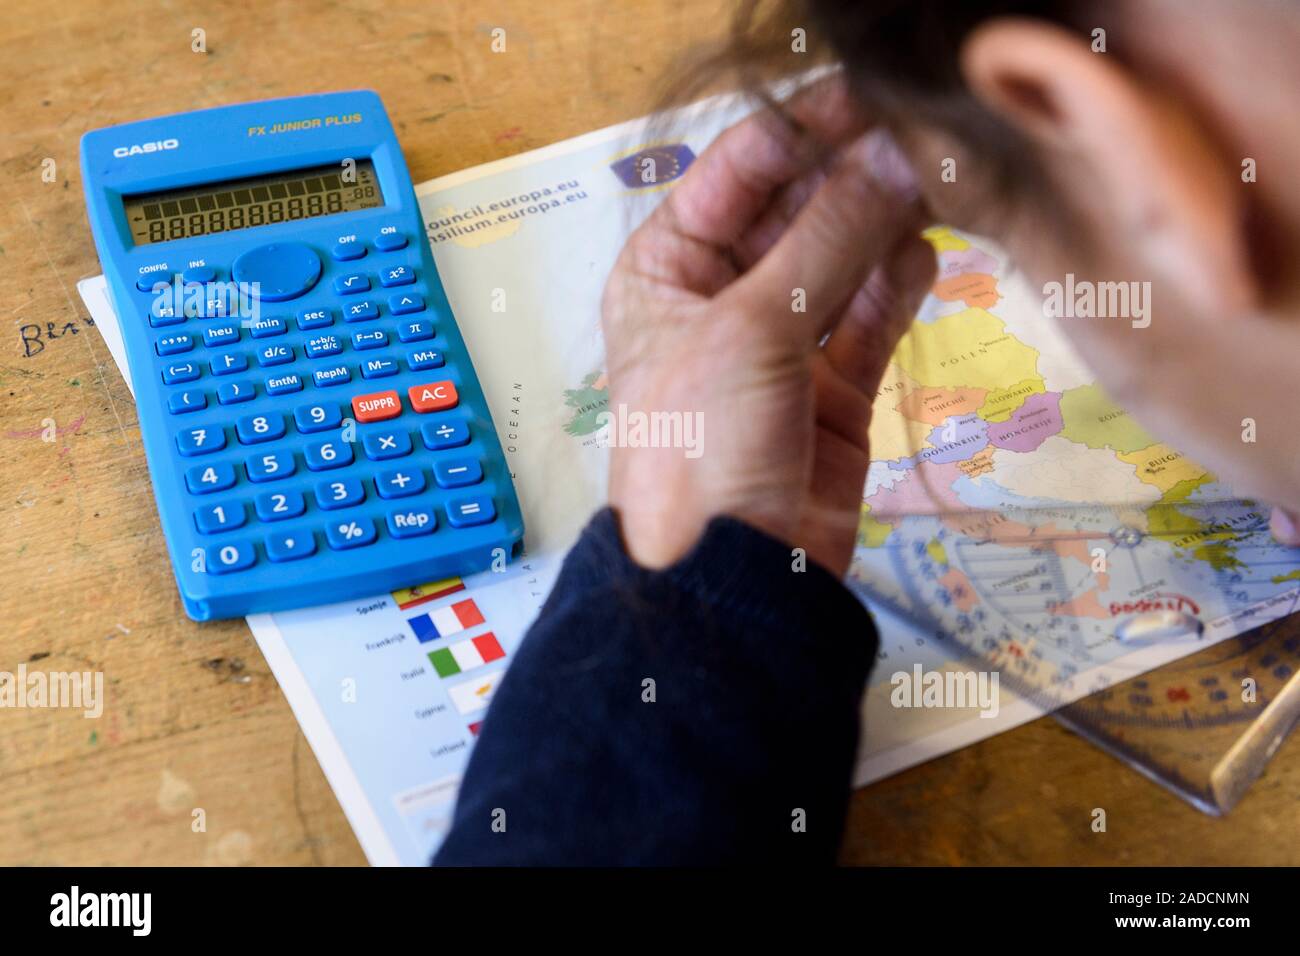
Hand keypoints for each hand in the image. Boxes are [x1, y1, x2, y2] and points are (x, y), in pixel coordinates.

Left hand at [601, 82, 934, 575]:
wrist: (728, 579)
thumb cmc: (697, 453)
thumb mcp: (750, 331)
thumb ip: (830, 239)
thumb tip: (896, 154)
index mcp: (667, 268)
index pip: (740, 169)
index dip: (805, 127)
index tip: (873, 96)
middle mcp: (721, 295)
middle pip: (799, 207)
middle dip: (855, 174)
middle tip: (922, 141)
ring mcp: (780, 340)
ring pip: (844, 256)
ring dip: (885, 224)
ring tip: (936, 188)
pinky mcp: (834, 384)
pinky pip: (872, 313)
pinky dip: (897, 283)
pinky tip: (923, 254)